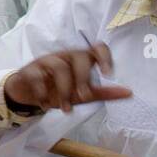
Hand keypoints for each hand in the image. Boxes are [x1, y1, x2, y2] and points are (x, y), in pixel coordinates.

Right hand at [2, 44, 132, 113]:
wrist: (26, 94)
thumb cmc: (57, 90)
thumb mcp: (82, 94)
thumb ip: (104, 93)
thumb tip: (129, 93)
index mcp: (80, 60)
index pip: (96, 48)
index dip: (104, 57)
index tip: (108, 73)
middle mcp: (65, 56)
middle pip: (78, 56)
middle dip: (82, 78)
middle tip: (83, 97)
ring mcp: (46, 61)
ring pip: (59, 66)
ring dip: (63, 90)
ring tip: (64, 108)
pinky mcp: (30, 69)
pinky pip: (37, 76)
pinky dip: (42, 92)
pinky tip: (45, 104)